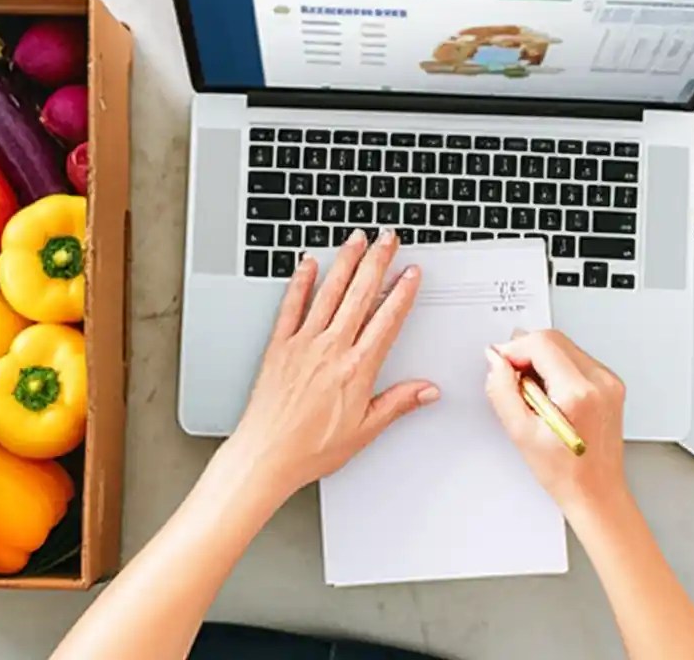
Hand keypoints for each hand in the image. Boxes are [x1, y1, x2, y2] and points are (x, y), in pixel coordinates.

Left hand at [224, 228, 439, 498]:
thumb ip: (398, 403)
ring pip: (329, 292)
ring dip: (345, 261)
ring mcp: (303, 343)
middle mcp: (331, 349)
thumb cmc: (311, 448)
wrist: (267, 454)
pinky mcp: (279, 346)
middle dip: (377, 262)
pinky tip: (308, 263)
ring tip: (356, 239)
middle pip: (360, 294)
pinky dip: (301, 282)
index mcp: (357, 369)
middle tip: (389, 239)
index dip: (402, 292)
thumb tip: (426, 390)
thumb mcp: (365, 429)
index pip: (387, 320)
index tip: (411, 273)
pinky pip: (291, 306)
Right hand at [484, 330, 626, 511]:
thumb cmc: (564, 472)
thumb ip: (502, 390)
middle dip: (526, 352)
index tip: (501, 365)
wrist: (596, 491)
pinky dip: (556, 369)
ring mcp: (609, 381)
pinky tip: (550, 395)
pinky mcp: (610, 384)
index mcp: (578, 392)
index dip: (514, 350)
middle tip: (514, 380)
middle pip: (554, 339)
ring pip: (565, 347)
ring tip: (533, 394)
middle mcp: (600, 381)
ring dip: (541, 360)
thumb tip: (496, 360)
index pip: (541, 343)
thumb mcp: (520, 433)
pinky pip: (576, 359)